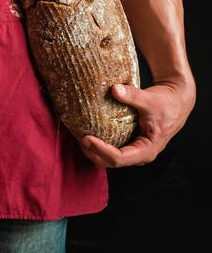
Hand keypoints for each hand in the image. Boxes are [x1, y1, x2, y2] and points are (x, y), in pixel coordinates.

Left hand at [78, 78, 195, 167]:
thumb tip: (114, 89)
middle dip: (93, 153)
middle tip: (79, 137)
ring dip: (93, 151)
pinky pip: (110, 148)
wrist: (174, 102)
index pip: (119, 158)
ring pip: (109, 159)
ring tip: (78, 136)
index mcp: (146, 150)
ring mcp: (133, 149)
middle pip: (111, 163)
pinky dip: (98, 144)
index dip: (101, 150)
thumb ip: (133, 95)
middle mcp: (138, 154)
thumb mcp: (150, 100)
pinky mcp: (128, 142)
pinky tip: (87, 131)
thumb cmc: (165, 103)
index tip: (86, 137)